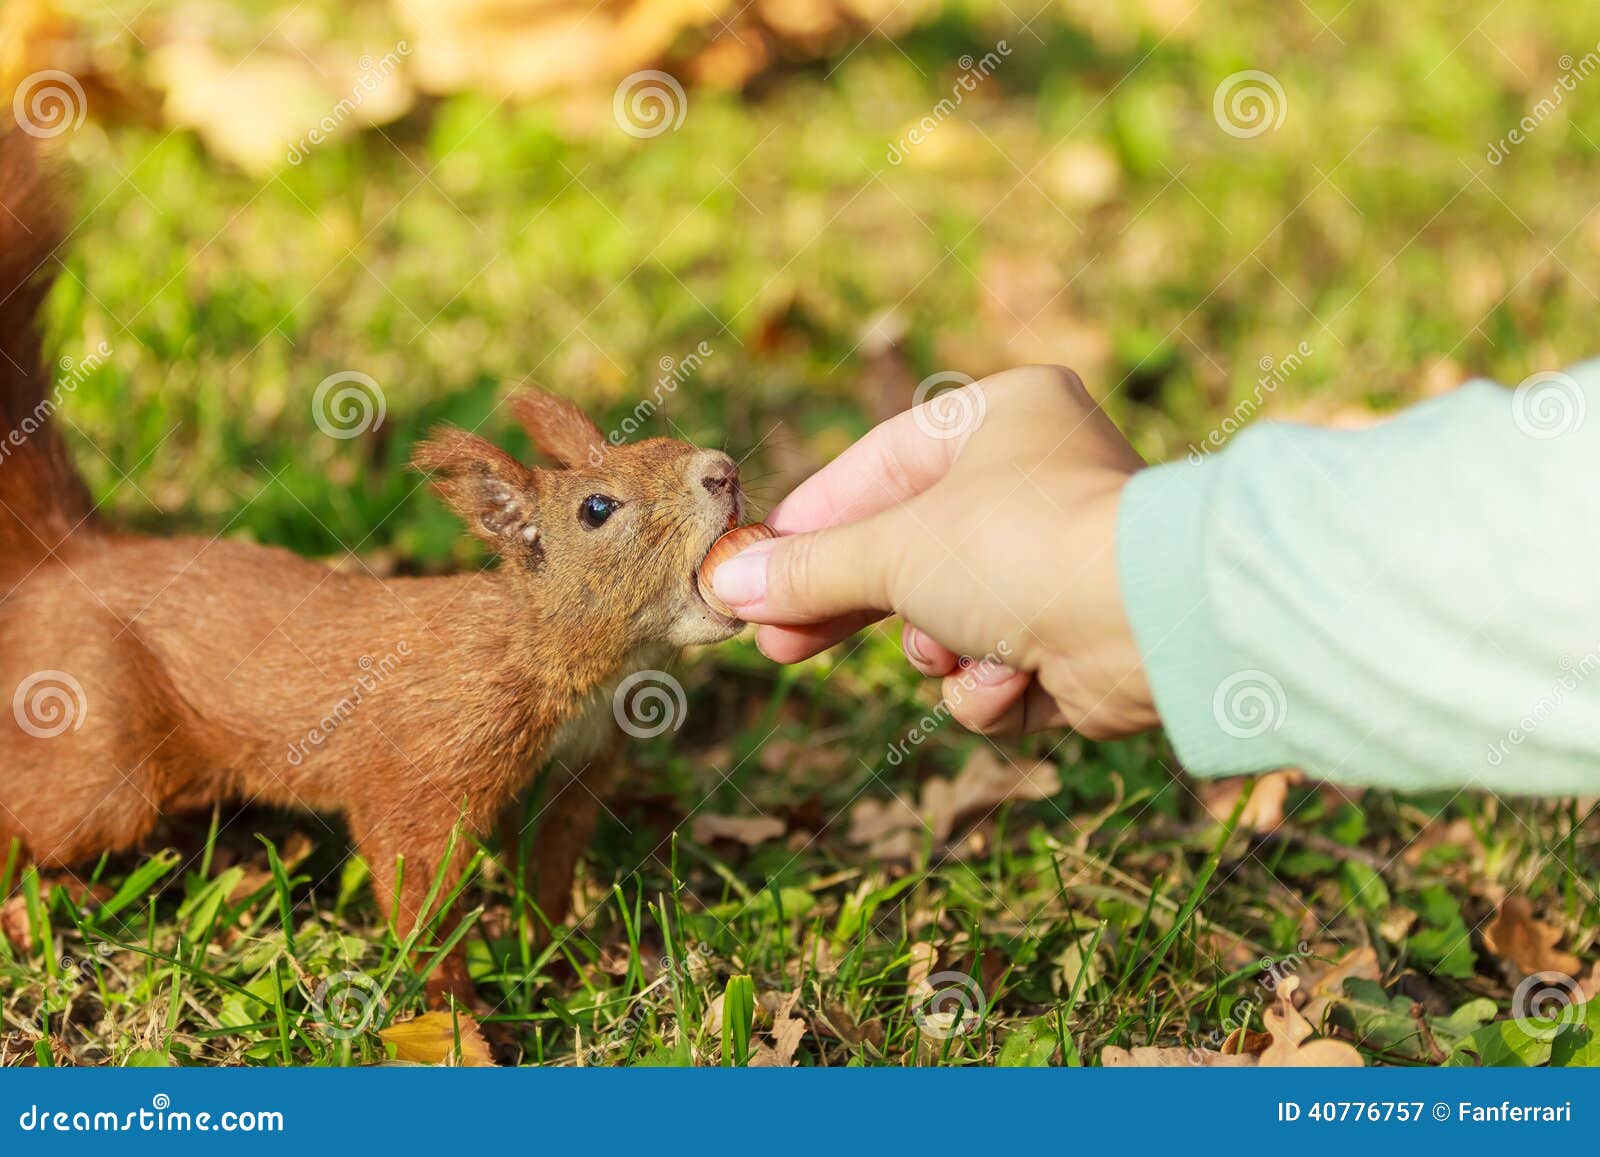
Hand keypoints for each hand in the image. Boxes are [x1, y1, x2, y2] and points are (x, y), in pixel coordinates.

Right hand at [711, 364, 1160, 739]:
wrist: (1149, 623)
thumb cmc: (1020, 545)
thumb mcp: (894, 549)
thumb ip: (812, 570)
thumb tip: (730, 586)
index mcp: (1000, 417)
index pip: (876, 468)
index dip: (810, 525)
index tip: (752, 571)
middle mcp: (1034, 479)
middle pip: (906, 551)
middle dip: (847, 606)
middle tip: (773, 644)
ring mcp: (1057, 560)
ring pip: (947, 620)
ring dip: (941, 649)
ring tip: (951, 651)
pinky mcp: (1075, 635)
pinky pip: (995, 664)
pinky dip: (993, 682)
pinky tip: (1012, 676)